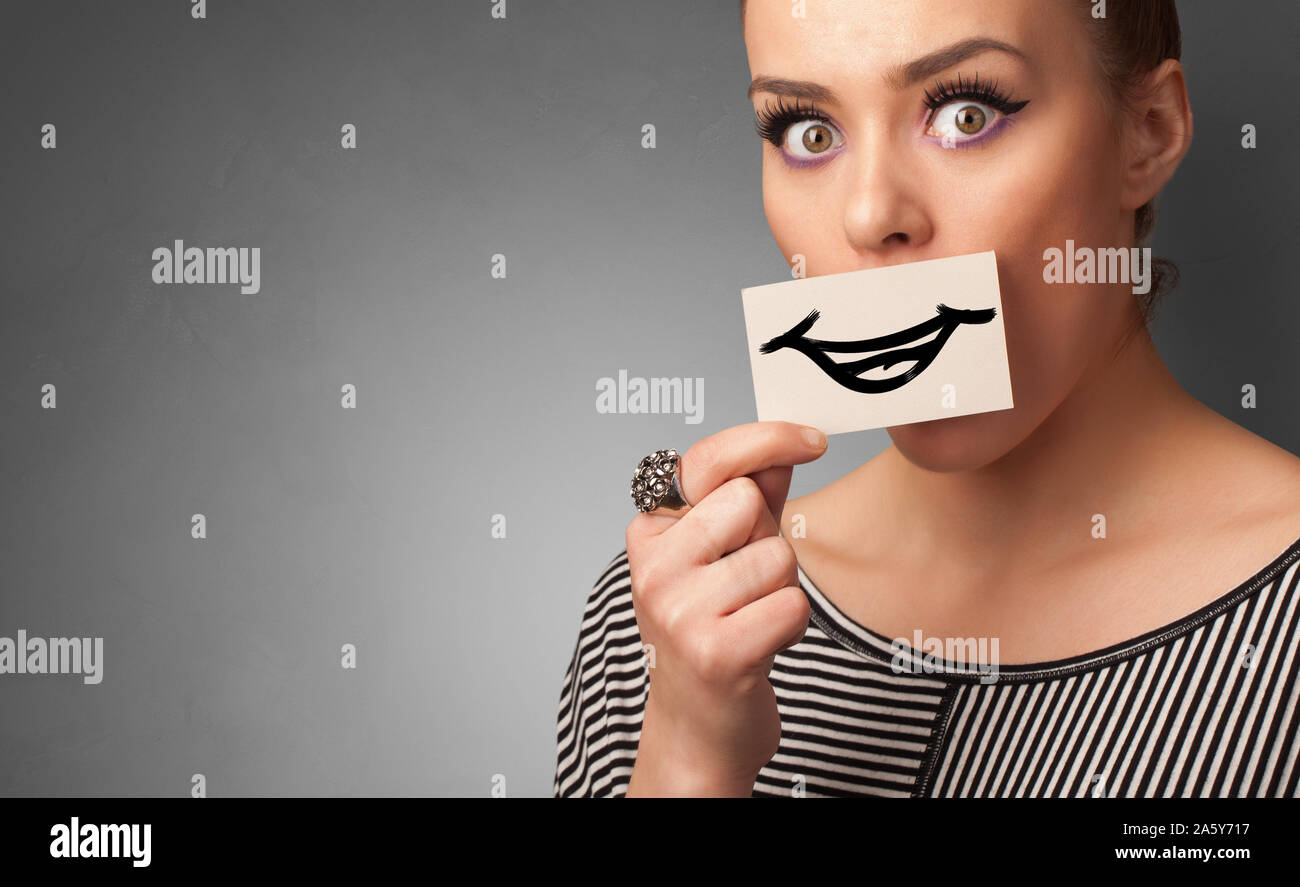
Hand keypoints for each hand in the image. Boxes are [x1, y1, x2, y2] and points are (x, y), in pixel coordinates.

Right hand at [623, 421, 828, 795]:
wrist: (698, 731)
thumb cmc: (715, 634)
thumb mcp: (727, 558)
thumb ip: (753, 501)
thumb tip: (782, 449)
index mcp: (649, 535)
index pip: (707, 461)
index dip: (764, 440)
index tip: (811, 439)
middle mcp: (653, 567)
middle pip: (750, 503)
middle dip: (768, 539)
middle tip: (747, 584)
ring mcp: (678, 610)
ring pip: (776, 557)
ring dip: (781, 590)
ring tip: (749, 619)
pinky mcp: (715, 651)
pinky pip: (791, 606)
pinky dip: (791, 628)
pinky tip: (760, 647)